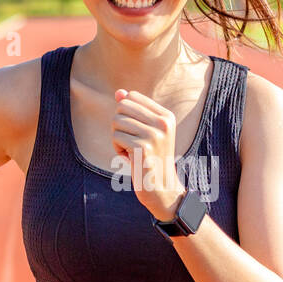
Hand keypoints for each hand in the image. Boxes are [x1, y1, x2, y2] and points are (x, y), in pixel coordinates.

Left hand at [111, 88, 185, 220]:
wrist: (162, 189)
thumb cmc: (150, 159)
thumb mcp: (145, 132)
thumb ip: (133, 111)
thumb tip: (119, 92)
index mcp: (166, 116)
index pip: (132, 96)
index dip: (125, 113)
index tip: (136, 131)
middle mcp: (163, 123)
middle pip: (122, 107)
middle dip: (119, 124)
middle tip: (130, 141)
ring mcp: (154, 135)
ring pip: (116, 122)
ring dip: (118, 138)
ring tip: (132, 151)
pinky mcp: (142, 147)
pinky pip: (116, 137)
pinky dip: (117, 149)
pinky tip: (130, 159)